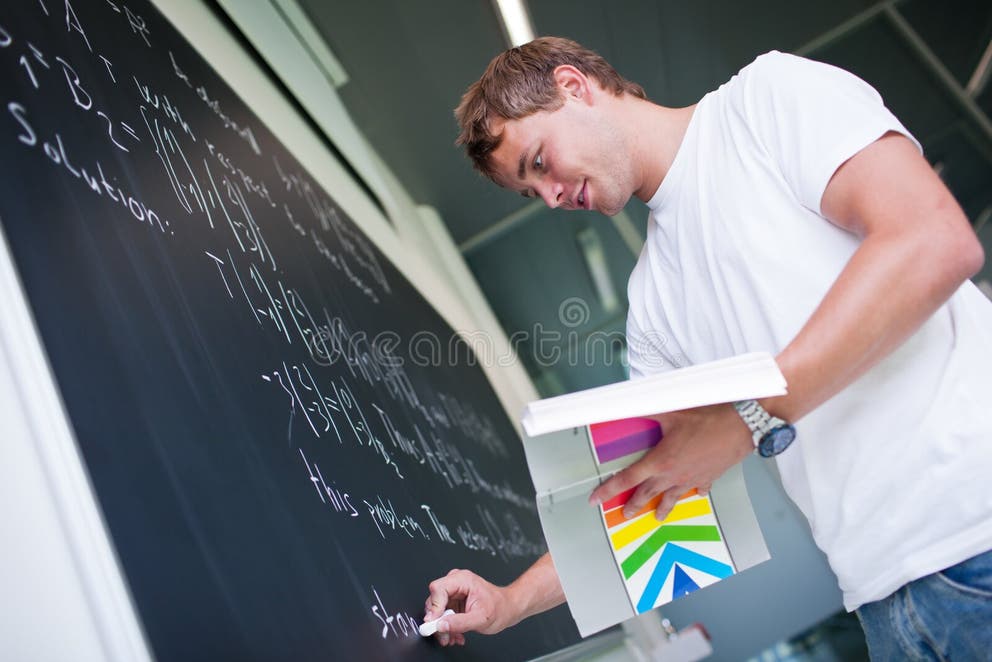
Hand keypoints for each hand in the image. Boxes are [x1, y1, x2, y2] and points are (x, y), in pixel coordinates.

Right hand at [424, 568, 517, 646]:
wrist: (507, 609)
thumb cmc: (499, 608)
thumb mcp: (480, 618)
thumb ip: (459, 622)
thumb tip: (440, 625)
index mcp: (462, 580)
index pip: (438, 589)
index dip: (434, 607)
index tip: (434, 623)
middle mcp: (456, 582)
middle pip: (434, 600)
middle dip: (438, 620)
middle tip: (444, 635)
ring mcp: (454, 592)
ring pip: (437, 609)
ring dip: (442, 626)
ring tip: (452, 637)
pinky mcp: (454, 601)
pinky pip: (442, 614)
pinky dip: (447, 626)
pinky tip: (456, 634)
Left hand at [589, 403, 752, 519]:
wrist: (740, 426)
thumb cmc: (707, 418)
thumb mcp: (671, 412)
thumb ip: (648, 411)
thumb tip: (628, 404)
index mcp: (660, 461)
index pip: (627, 479)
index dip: (608, 490)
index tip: (595, 500)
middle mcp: (673, 475)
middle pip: (647, 494)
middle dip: (633, 504)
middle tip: (624, 513)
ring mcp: (691, 479)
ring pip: (672, 497)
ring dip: (662, 507)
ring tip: (656, 517)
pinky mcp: (708, 477)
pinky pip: (697, 489)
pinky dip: (693, 492)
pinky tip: (693, 493)